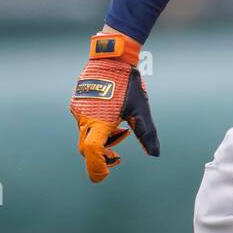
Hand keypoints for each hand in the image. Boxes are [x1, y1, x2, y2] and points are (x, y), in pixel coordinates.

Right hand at [69, 30, 159, 182]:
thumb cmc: (127, 83)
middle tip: (118, 156)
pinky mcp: (76, 103)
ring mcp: (78, 110)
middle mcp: (84, 118)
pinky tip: (111, 117)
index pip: (92, 153)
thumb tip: (155, 154)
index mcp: (99, 122)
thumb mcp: (140, 109)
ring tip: (120, 129)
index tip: (104, 175)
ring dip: (101, 140)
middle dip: (101, 157)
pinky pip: (84, 122)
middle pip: (87, 149)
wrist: (111, 56)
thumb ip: (146, 134)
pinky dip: (96, 127)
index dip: (96, 167)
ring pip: (86, 135)